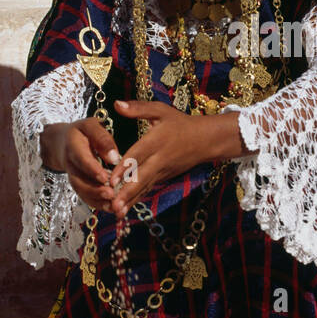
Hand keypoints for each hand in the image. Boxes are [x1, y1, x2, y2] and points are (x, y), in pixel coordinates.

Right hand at [41, 118, 121, 211]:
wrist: (63, 141)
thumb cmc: (83, 131)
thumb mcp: (91, 125)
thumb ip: (102, 138)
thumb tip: (115, 157)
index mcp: (73, 145)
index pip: (81, 158)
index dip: (92, 169)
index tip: (104, 177)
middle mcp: (70, 163)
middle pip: (79, 180)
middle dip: (94, 190)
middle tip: (111, 195)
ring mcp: (73, 176)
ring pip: (81, 191)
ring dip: (96, 200)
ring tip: (112, 205)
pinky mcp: (78, 185)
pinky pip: (85, 196)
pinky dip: (97, 204)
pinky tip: (111, 208)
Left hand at [103, 100, 243, 217]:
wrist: (205, 140)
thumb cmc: (180, 123)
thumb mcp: (161, 110)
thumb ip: (138, 108)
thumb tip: (116, 104)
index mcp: (157, 140)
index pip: (138, 155)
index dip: (125, 167)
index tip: (111, 179)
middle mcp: (159, 159)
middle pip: (141, 177)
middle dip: (127, 192)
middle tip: (112, 204)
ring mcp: (162, 171)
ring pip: (144, 187)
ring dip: (130, 200)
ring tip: (116, 213)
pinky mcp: (163, 178)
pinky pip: (148, 189)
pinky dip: (136, 200)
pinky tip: (124, 210)